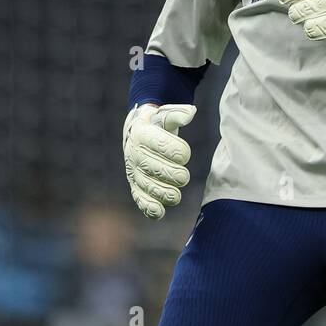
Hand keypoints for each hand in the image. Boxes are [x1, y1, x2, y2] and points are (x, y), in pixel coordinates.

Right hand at [122, 102, 194, 218]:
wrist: (136, 134)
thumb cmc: (157, 125)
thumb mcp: (165, 115)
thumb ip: (178, 115)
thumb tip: (191, 113)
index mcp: (142, 133)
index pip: (157, 142)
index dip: (173, 150)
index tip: (185, 154)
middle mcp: (134, 153)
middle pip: (152, 167)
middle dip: (169, 174)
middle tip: (184, 177)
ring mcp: (134, 171)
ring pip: (146, 184)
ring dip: (160, 192)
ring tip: (175, 196)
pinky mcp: (135, 186)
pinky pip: (140, 197)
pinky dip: (148, 206)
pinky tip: (159, 212)